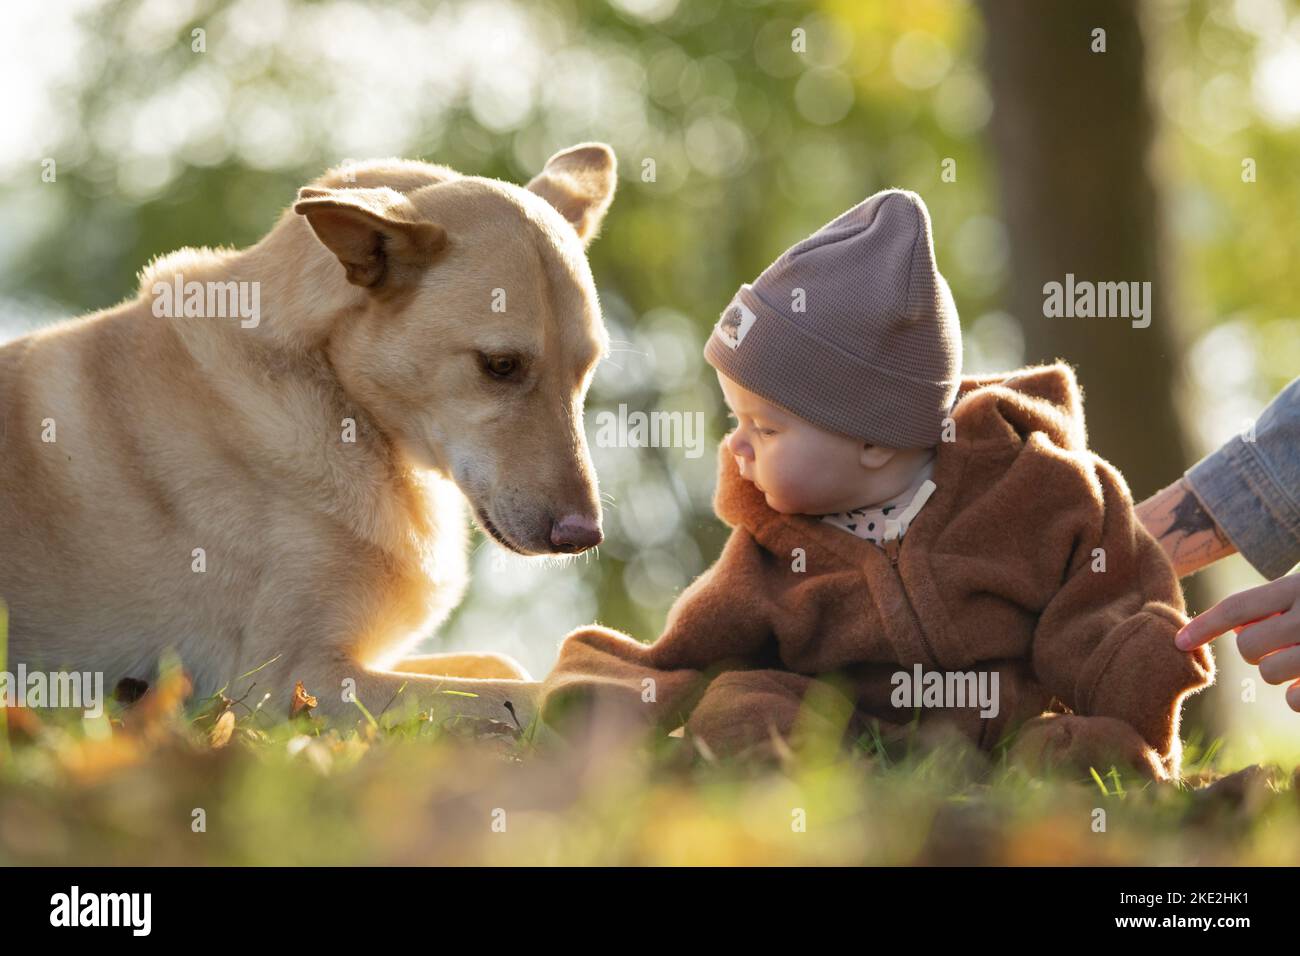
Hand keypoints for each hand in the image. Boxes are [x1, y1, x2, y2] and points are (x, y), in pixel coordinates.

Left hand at [1175, 572, 1299, 711]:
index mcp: (1298, 587)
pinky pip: (1294, 700)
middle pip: (1247, 645)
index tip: (1179, 642)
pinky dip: (1297, 696)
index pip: (1237, 607)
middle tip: (1280, 643)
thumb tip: (1236, 630)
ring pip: (1269, 672)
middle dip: (1255, 650)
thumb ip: (1272, 604)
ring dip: (1278, 670)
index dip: (1204, 626)